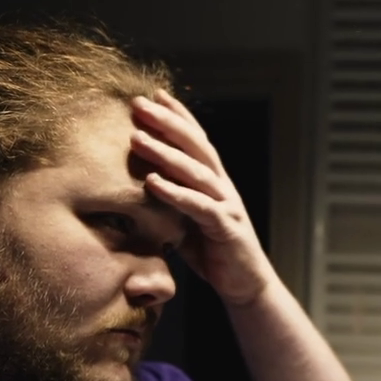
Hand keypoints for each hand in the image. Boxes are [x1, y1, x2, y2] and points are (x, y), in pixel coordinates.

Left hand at [130, 90, 274, 306]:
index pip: (197, 140)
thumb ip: (169, 199)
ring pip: (196, 172)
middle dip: (167, 123)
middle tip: (138, 105)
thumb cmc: (213, 252)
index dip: (178, 116)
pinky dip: (176, 193)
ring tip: (137, 139)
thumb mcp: (185, 219)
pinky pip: (199, 207)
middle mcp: (223, 186)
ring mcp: (227, 205)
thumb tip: (136, 184)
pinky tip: (153, 183)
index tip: (153, 95)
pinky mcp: (227, 228)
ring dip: (165, 153)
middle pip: (196, 146)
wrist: (245, 285)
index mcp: (214, 181)